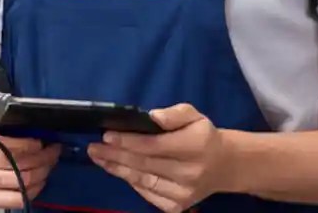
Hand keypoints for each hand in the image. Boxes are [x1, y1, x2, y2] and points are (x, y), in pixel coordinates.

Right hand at [0, 118, 61, 208]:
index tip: (39, 141)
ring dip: (40, 172)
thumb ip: (8, 117)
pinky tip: (39, 182)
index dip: (22, 144)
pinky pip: (13, 199)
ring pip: (18, 180)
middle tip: (53, 150)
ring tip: (49, 164)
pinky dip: (31, 191)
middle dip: (40, 157)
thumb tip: (38, 117)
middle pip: (13, 161)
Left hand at [87, 104, 228, 212]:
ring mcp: (183, 194)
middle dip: (116, 154)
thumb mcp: (195, 116)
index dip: (128, 141)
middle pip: (144, 164)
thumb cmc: (203, 137)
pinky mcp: (177, 206)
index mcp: (195, 146)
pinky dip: (130, 182)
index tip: (107, 135)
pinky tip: (117, 170)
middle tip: (94, 147)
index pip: (154, 145)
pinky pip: (147, 194)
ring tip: (99, 158)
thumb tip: (152, 116)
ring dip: (117, 169)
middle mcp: (190, 172)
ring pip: (142, 180)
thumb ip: (175, 114)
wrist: (224, 166)